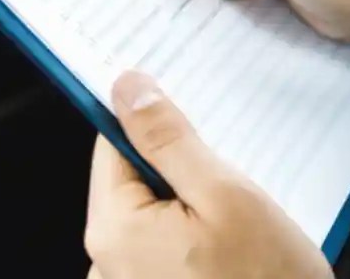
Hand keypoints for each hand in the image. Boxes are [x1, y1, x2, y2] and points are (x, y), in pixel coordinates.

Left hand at [84, 71, 331, 278]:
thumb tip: (127, 88)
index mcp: (113, 231)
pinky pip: (164, 251)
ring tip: (243, 221)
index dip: (152, 120)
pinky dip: (196, 239)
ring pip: (154, 217)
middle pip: (134, 183)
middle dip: (181, 169)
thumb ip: (169, 140)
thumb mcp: (227, 195)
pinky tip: (236, 248)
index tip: (187, 109)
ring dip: (193, 207)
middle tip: (232, 174)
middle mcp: (106, 267)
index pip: (113, 145)